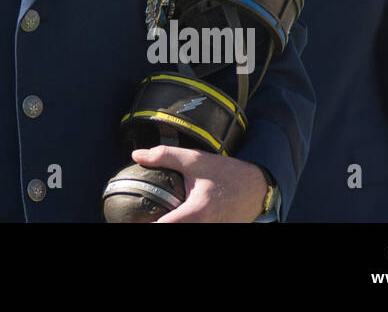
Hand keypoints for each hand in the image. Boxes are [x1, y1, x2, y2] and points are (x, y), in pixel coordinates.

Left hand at [131, 146, 265, 222]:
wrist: (257, 188)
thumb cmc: (227, 174)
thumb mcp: (195, 160)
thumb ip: (165, 156)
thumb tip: (137, 155)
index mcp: (197, 213)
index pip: (164, 227)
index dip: (144, 225)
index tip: (130, 219)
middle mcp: (205, 228)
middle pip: (172, 231)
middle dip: (152, 226)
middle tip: (137, 218)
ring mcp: (212, 232)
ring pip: (183, 233)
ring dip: (167, 224)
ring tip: (150, 218)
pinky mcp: (216, 232)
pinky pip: (194, 230)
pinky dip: (179, 224)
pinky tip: (167, 218)